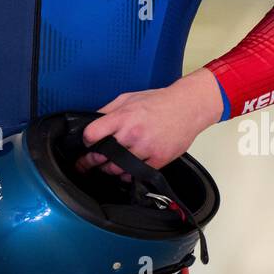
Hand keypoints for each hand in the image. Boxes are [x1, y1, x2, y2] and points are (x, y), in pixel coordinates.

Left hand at [73, 68, 222, 178]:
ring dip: (109, 169)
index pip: (92, 134)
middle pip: (102, 156)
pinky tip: (125, 169)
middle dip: (91, 160)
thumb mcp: (128, 98)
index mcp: (123, 117)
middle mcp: (133, 133)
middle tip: (86, 163)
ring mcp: (146, 148)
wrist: (187, 107)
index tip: (87, 142)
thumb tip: (91, 121)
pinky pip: (135, 174)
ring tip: (107, 165)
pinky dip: (127, 174)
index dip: (86, 140)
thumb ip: (108, 110)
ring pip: (117, 169)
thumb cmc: (158, 101)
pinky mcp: (158, 160)